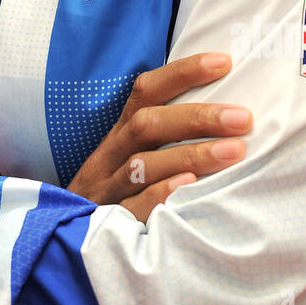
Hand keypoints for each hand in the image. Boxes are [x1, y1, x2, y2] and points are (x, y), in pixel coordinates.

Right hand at [66, 52, 250, 222]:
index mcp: (119, 134)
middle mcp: (110, 157)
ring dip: (190, 154)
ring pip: (143, 164)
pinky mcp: (109, 225)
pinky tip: (190, 186)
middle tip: (242, 117)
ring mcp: (108, 191)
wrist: (63, 242)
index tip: (224, 62)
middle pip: (147, 125)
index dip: (182, 73)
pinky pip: (134, 208)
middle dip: (197, 117)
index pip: (146, 92)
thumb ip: (165, 136)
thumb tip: (223, 111)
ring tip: (233, 151)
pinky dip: (161, 194)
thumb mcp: (131, 159)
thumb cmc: (117, 195)